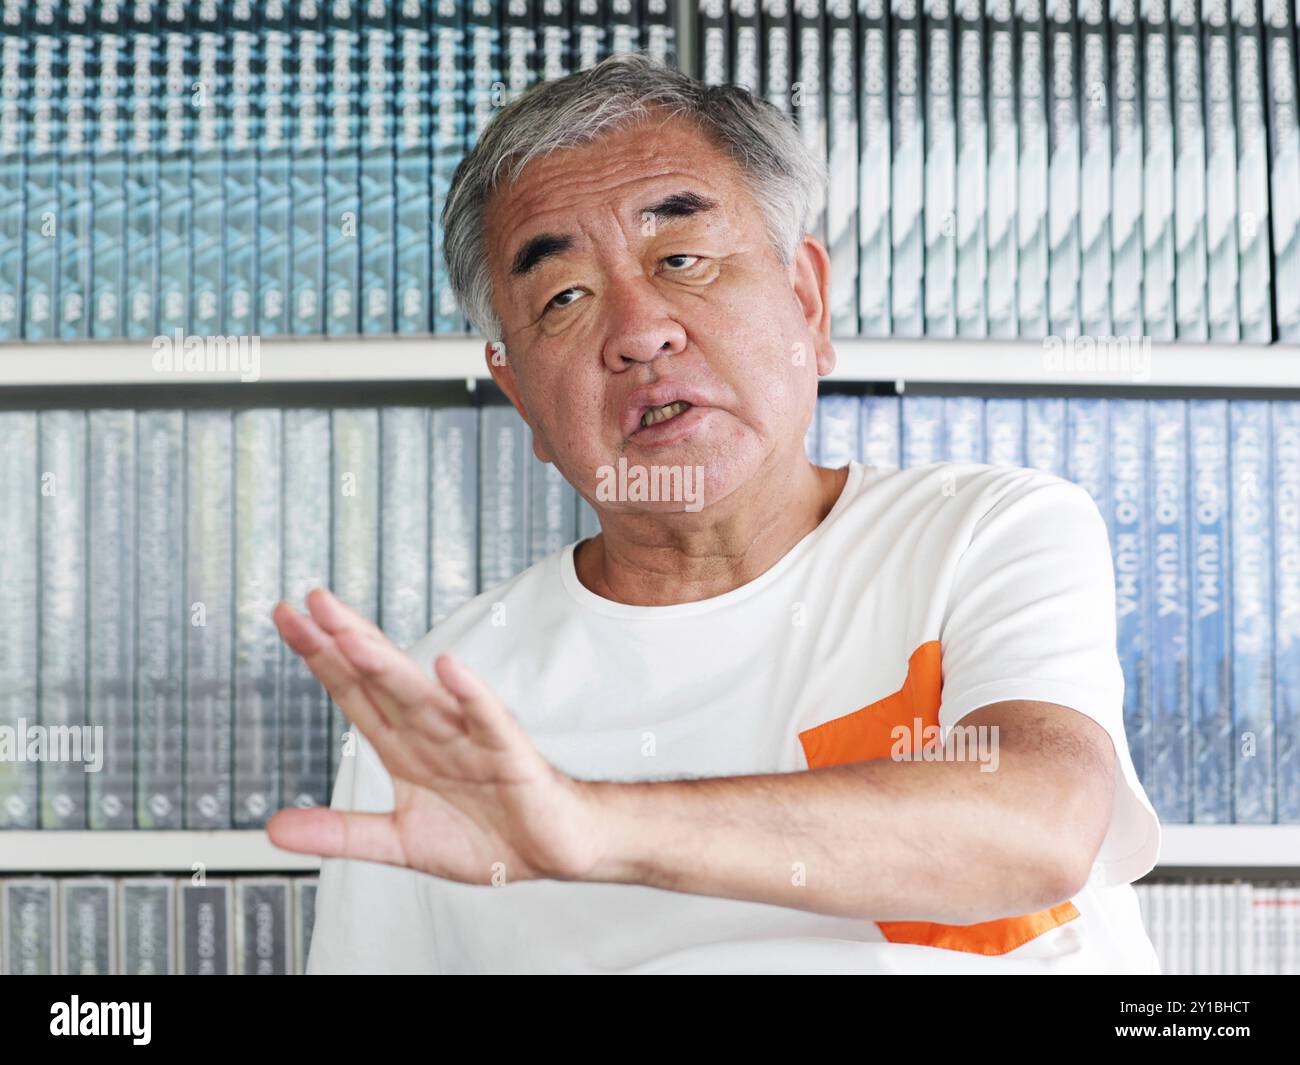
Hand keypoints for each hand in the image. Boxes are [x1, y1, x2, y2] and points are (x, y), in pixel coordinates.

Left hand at [266, 588, 607, 884]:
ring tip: (352, 638)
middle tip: (313, 602)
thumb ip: (340, 833)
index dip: (320, 657)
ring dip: (389, 667)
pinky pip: (488, 722)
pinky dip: (470, 696)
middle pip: (382, 681)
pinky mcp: (510, 756)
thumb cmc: (483, 835)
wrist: (552, 851)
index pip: (355, 692)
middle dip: (346, 641)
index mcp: (404, 746)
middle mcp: (433, 732)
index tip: (287, 618)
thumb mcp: (398, 842)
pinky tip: (449, 669)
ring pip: (423, 697)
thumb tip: (273, 829)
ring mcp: (471, 740)